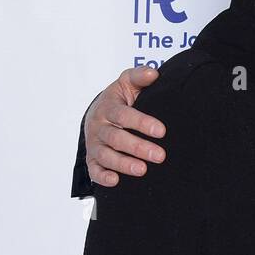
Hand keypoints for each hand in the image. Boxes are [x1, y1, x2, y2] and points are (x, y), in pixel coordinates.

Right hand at [85, 67, 166, 186]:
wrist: (98, 112)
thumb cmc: (119, 99)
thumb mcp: (127, 83)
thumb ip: (139, 77)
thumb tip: (153, 73)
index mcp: (108, 107)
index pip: (123, 115)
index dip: (141, 123)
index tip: (161, 131)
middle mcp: (99, 127)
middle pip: (116, 138)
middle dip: (138, 147)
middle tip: (160, 155)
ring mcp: (95, 144)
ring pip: (106, 156)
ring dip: (123, 164)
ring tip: (142, 170)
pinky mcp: (93, 159)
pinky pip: (94, 170)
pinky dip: (102, 177)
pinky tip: (115, 181)